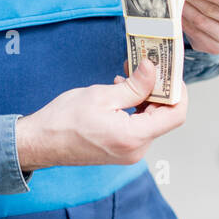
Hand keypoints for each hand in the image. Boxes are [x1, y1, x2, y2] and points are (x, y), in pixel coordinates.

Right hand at [15, 58, 186, 170]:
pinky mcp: (120, 150)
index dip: (178, 91)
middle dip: (159, 90)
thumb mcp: (102, 96)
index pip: (175, 115)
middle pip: (164, 117)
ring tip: (128, 76)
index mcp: (133, 137)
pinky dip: (135, 108)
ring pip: (150, 121)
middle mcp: (135, 150)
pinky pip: (138, 127)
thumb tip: (154, 69)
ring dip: (145, 97)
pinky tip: (121, 91)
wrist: (40, 142)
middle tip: (149, 66)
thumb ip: (134, 85)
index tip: (170, 72)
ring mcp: (128, 152)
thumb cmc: (64, 121)